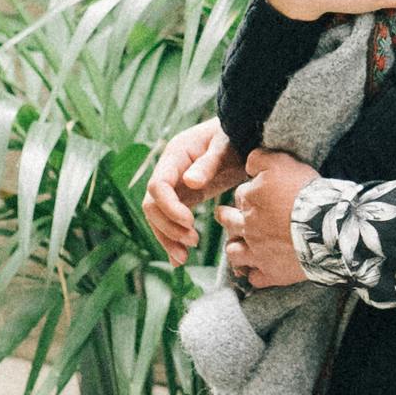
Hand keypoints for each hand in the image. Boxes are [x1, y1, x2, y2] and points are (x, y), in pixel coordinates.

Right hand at [141, 122, 234, 261]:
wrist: (243, 135)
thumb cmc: (235, 137)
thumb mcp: (226, 147)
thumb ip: (209, 163)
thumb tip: (190, 182)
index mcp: (176, 154)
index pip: (158, 185)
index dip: (169, 207)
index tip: (190, 222)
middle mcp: (169, 170)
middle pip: (152, 204)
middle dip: (168, 226)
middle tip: (193, 241)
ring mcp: (174, 184)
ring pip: (157, 216)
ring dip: (167, 238)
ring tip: (183, 258)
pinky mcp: (183, 196)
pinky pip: (170, 220)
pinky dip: (172, 238)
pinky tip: (179, 259)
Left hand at [225, 151, 323, 287]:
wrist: (325, 229)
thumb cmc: (305, 194)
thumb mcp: (282, 163)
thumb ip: (259, 159)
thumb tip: (248, 163)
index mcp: (250, 200)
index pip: (240, 194)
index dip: (248, 193)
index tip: (256, 193)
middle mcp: (248, 227)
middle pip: (229, 222)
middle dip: (226, 218)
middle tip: (225, 216)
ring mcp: (258, 253)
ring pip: (235, 253)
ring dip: (236, 249)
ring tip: (240, 247)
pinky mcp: (272, 273)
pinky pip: (255, 279)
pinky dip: (254, 275)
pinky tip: (258, 271)